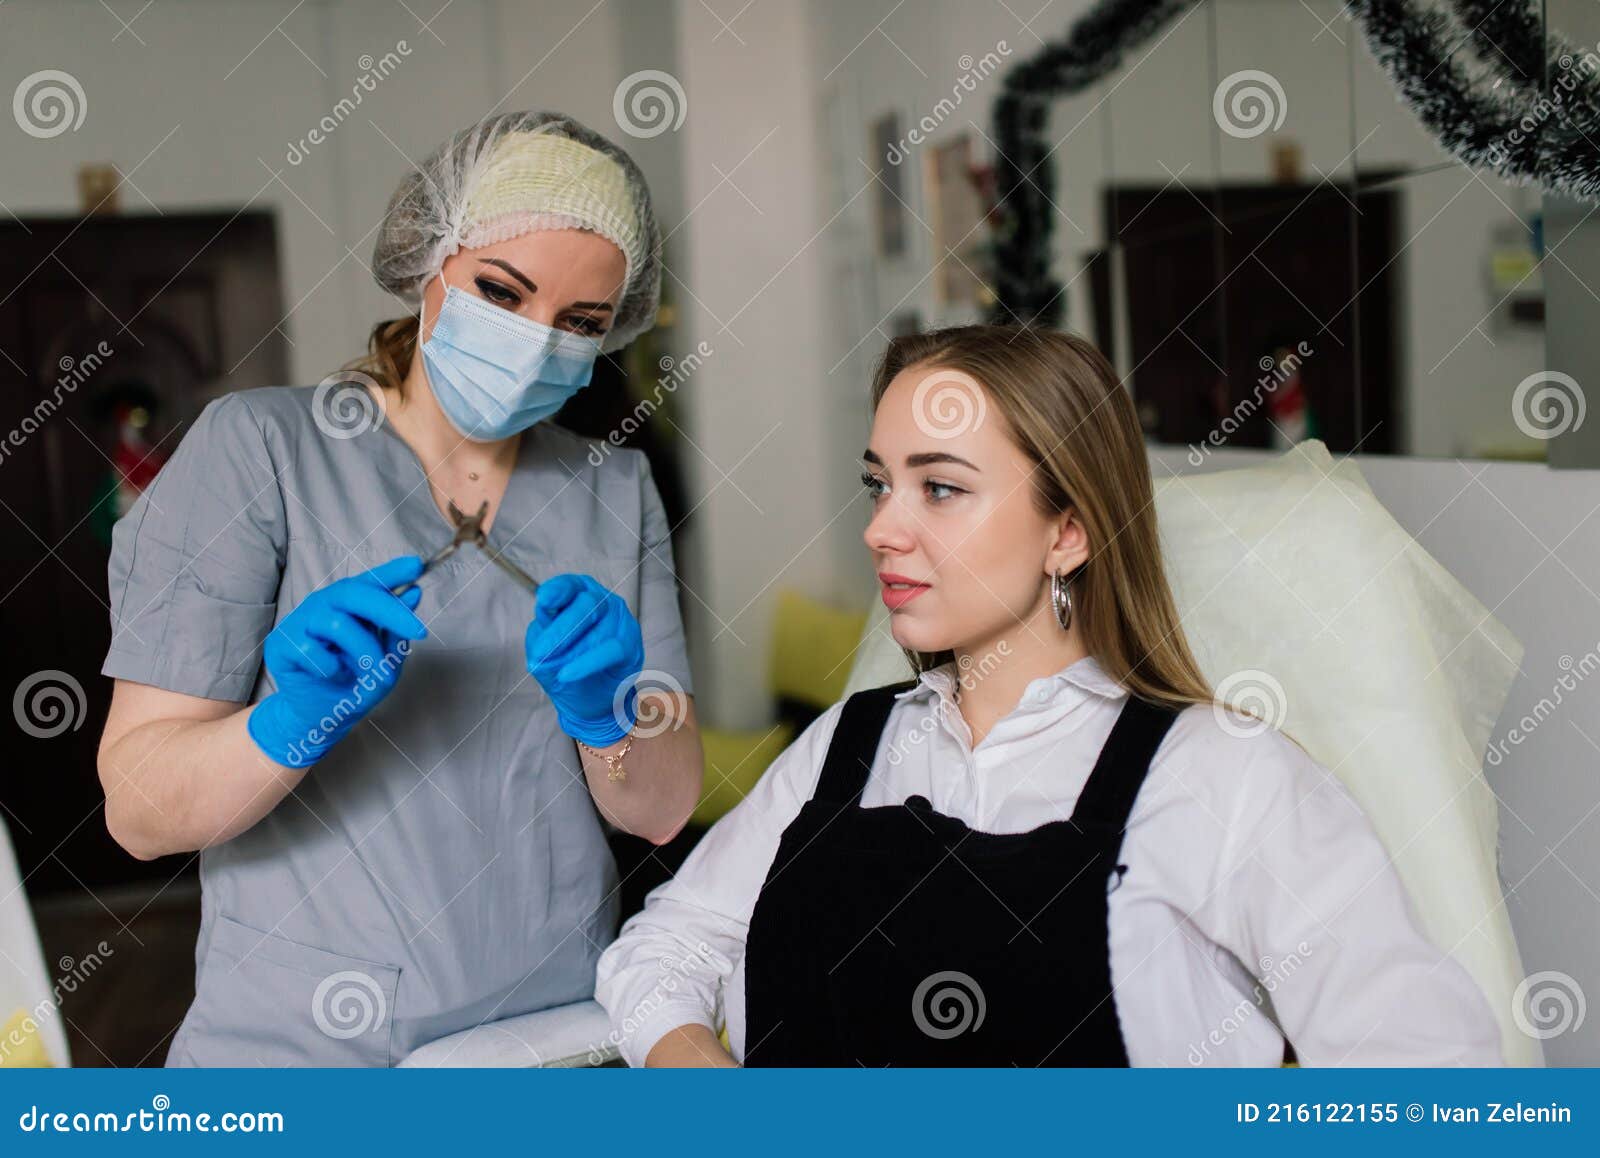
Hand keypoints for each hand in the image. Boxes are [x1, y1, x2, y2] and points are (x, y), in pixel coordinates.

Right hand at [247, 555, 428, 767]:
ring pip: (338, 624)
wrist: (320, 719)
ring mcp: (299, 622)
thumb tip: (413, 594)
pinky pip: (311, 649)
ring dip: (363, 651)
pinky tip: (331, 676)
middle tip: (418, 631)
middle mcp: (323, 606)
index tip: (417, 565)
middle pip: (354, 593)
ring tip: (369, 672)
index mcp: (349, 606)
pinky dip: (330, 668)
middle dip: (390, 610)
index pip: (370, 582)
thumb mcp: (386, 662)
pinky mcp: (280, 643)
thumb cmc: (353, 686)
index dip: (392, 571)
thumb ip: (396, 631)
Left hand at [525, 573, 644, 747]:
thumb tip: (544, 626)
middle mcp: (602, 601)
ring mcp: (620, 621)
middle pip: (586, 605)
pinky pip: (610, 650)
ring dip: (572, 653)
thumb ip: (541, 634)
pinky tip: (568, 674)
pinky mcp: (631, 645)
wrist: (589, 701)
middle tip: (540, 653)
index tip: (544, 601)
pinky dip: (586, 663)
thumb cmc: (564, 666)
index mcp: (576, 594)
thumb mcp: (543, 650)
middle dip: (560, 630)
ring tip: (555, 672)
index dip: (557, 591)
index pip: (568, 585)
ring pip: (598, 630)